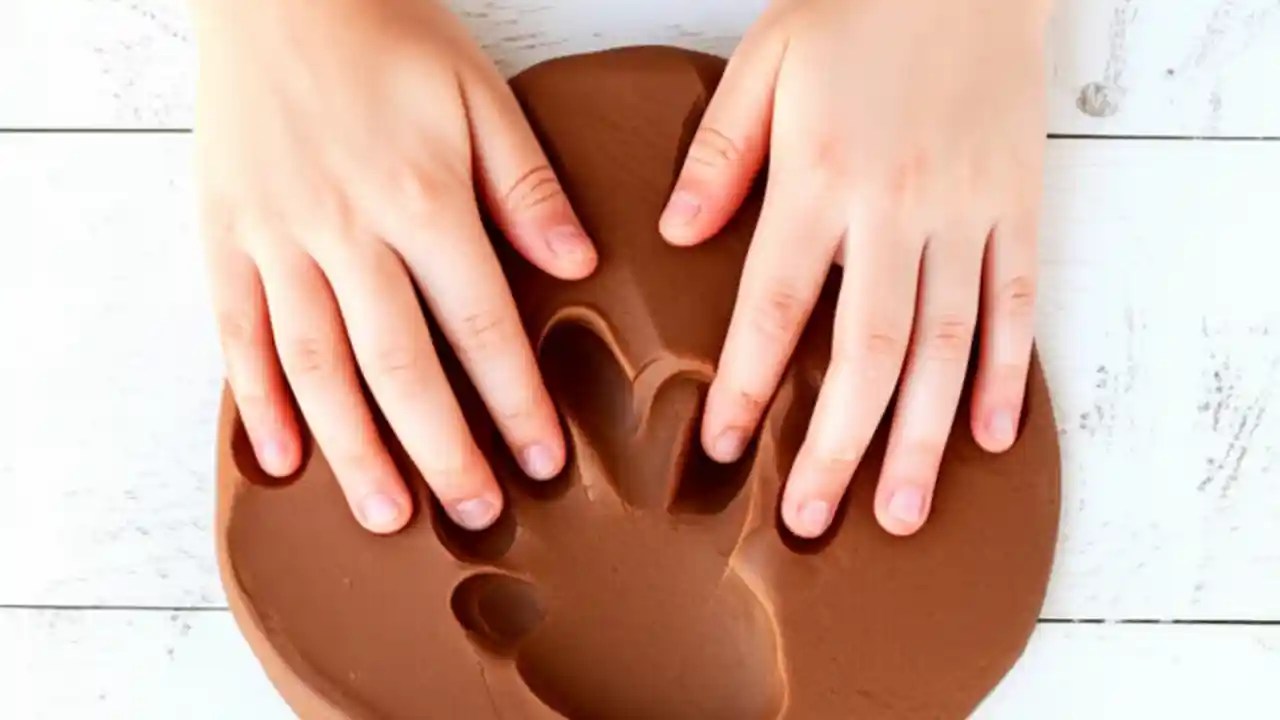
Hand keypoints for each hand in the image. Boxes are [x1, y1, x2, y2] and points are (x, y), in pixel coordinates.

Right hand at [194, 0, 595, 533]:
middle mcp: (345, 230)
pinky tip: (283, 457)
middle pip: (399, 366)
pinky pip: (236, 332)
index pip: (480, 324)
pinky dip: (257, 400)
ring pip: (316, 366)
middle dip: (443, 451)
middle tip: (476, 516)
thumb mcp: (480, 94)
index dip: (516, 401)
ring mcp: (275, 238)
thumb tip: (577, 266)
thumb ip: (526, 188)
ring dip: (354, 449)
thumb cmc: (387, 35)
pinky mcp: (223, 235)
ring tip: (388, 516)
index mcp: (422, 197)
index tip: (544, 461)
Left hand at [661, 0, 1051, 537]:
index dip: (750, 384)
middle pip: (865, 352)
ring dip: (922, 437)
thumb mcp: (767, 61)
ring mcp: (966, 213)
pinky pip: (1016, 303)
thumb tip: (676, 234)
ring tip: (901, 511)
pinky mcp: (1017, 206)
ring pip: (945, 346)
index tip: (727, 447)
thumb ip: (721, 154)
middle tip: (810, 520)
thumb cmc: (860, 9)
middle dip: (837, 445)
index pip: (776, 306)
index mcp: (819, 178)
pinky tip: (988, 436)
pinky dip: (1006, 374)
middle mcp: (895, 208)